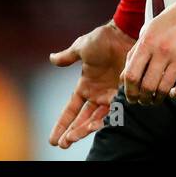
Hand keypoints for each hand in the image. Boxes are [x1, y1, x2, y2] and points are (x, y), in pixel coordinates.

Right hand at [47, 20, 136, 148]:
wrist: (124, 33)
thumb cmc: (103, 39)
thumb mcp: (81, 48)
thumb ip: (68, 57)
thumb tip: (51, 59)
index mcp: (86, 86)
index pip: (71, 109)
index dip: (62, 123)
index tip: (53, 138)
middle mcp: (97, 94)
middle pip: (82, 119)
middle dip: (72, 132)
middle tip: (63, 143)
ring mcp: (111, 95)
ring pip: (96, 119)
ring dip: (84, 129)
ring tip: (73, 137)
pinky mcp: (124, 94)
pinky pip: (114, 111)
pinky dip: (106, 120)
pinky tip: (96, 128)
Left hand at [121, 0, 175, 104]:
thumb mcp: (150, 28)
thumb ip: (136, 50)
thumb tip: (126, 74)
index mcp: (148, 41)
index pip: (131, 75)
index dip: (129, 91)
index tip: (131, 96)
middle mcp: (162, 50)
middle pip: (147, 86)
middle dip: (143, 98)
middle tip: (144, 100)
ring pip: (164, 88)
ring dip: (159, 98)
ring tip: (158, 98)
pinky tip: (174, 92)